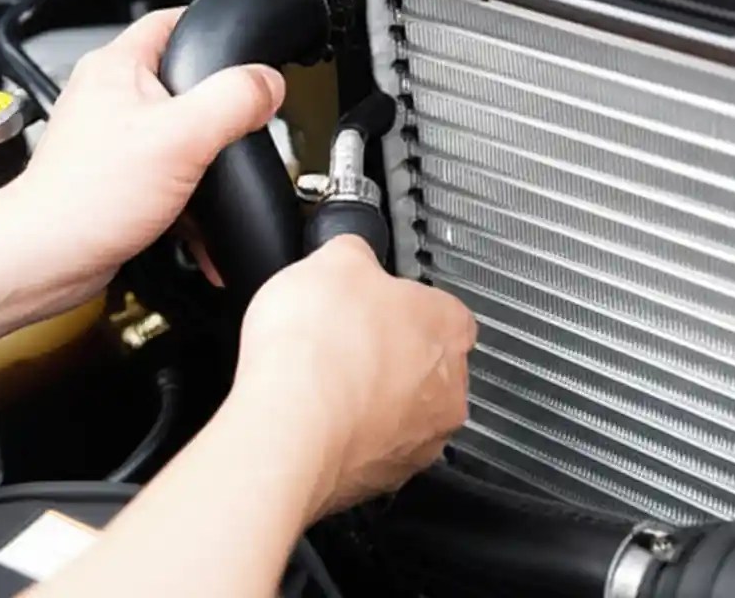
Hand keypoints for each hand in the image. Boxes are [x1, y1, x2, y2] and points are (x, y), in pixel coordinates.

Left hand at [0, 8, 284, 296]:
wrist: (51, 257)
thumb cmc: (90, 195)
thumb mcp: (183, 136)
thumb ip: (234, 101)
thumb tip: (269, 82)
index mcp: (117, 65)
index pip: (172, 20)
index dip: (212, 26)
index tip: (243, 43)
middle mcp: (108, 94)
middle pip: (181, 81)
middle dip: (218, 106)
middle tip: (241, 121)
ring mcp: (109, 136)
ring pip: (176, 131)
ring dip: (204, 158)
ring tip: (216, 175)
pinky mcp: (114, 174)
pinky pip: (165, 173)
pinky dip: (188, 195)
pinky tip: (201, 220)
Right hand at [231, 235, 475, 518]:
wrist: (285, 428)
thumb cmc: (317, 350)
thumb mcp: (333, 262)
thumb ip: (355, 254)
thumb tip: (352, 255)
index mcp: (449, 328)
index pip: (445, 309)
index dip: (402, 303)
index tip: (372, 302)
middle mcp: (448, 391)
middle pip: (427, 365)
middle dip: (388, 354)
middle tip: (342, 341)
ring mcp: (419, 441)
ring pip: (403, 413)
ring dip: (370, 399)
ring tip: (322, 382)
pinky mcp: (383, 480)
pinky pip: (371, 451)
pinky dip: (347, 437)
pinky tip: (314, 419)